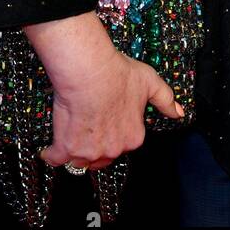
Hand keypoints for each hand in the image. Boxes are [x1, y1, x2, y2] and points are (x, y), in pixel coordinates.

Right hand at [23, 10, 183, 170]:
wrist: (90, 71)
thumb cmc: (117, 73)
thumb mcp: (150, 81)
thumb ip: (166, 99)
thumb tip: (179, 113)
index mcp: (133, 137)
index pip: (123, 142)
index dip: (114, 130)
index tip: (107, 120)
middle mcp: (112, 148)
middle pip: (102, 155)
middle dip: (96, 143)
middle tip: (90, 125)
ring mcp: (89, 151)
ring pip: (80, 158)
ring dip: (75, 150)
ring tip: (71, 133)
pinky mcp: (67, 148)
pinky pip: (56, 159)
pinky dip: (52, 154)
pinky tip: (50, 148)